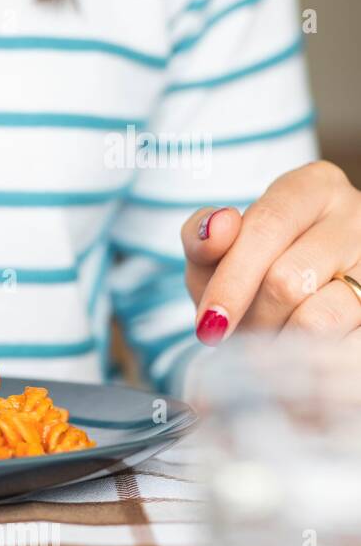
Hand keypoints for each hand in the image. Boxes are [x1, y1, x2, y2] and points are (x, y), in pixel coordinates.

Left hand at [182, 161, 360, 344]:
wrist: (289, 296)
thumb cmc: (248, 267)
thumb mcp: (214, 249)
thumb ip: (201, 236)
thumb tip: (217, 227)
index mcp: (313, 187)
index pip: (267, 227)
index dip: (231, 279)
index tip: (208, 323)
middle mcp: (355, 218)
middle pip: (287, 280)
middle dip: (250, 317)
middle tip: (233, 334)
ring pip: (317, 319)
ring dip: (276, 340)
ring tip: (266, 336)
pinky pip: (341, 346)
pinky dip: (305, 358)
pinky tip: (292, 351)